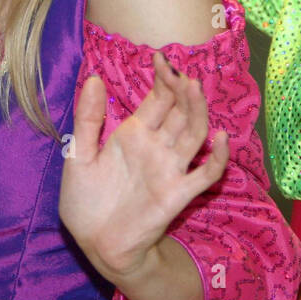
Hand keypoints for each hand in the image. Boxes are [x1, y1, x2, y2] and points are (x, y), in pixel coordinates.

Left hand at [59, 51, 228, 283]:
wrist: (94, 242)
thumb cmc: (85, 201)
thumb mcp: (79, 155)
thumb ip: (87, 120)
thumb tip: (91, 78)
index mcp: (134, 134)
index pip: (157, 99)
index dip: (162, 79)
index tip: (160, 57)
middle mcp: (157, 147)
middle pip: (179, 111)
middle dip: (182, 89)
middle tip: (179, 70)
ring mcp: (170, 169)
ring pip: (194, 134)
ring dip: (198, 111)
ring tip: (195, 88)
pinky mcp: (178, 194)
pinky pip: (205, 174)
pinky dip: (217, 157)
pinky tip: (221, 138)